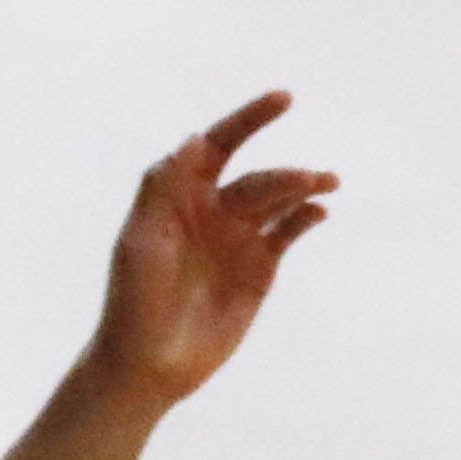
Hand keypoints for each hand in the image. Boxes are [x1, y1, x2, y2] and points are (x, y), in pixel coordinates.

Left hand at [86, 91, 335, 407]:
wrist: (150, 361)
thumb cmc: (134, 298)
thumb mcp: (142, 240)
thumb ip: (166, 187)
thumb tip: (195, 137)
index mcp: (178, 193)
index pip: (216, 144)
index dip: (248, 119)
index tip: (282, 99)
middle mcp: (211, 207)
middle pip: (255, 176)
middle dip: (283, 173)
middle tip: (312, 178)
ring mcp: (237, 236)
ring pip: (277, 199)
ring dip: (302, 188)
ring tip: (326, 184)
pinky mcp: (259, 267)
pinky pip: (287, 232)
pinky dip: (305, 218)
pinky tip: (318, 211)